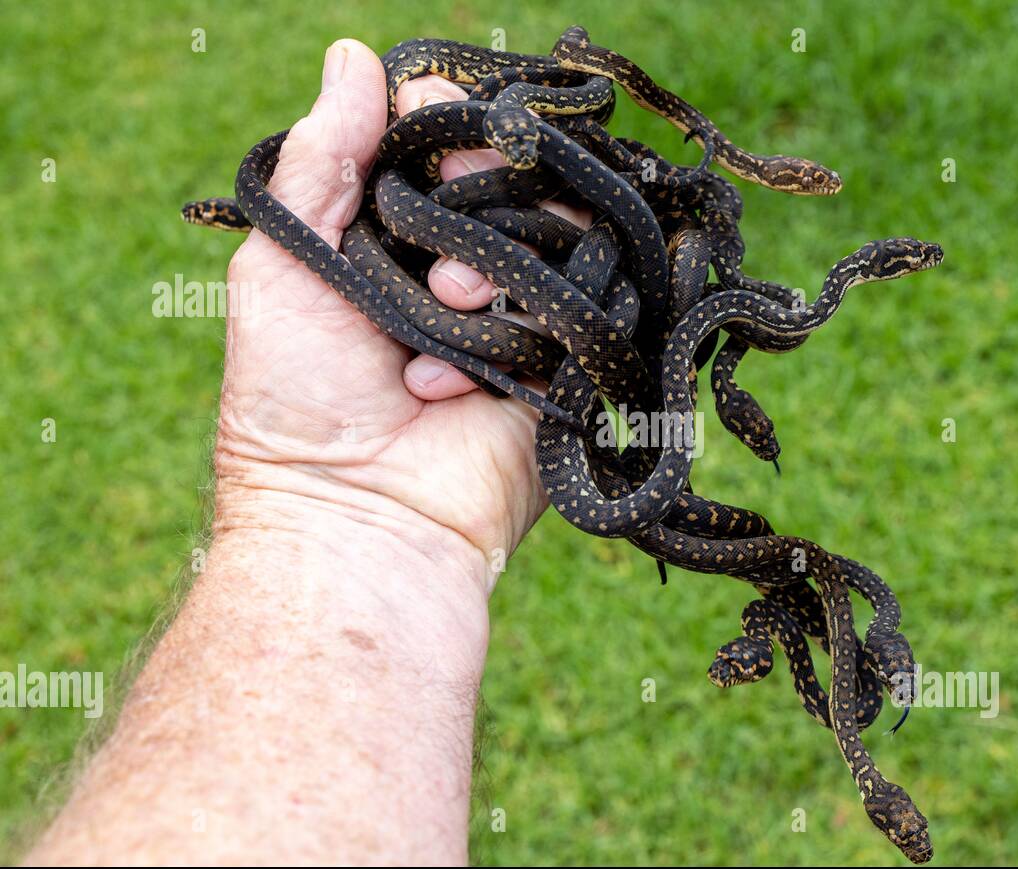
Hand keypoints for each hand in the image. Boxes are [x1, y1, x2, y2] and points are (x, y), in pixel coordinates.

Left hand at [216, 39, 587, 578]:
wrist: (360, 518)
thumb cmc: (297, 398)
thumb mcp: (283, 263)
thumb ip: (324, 158)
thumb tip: (355, 54)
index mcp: (397, 234)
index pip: (443, 136)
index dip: (440, 123)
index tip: (422, 135)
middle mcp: (464, 264)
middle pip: (512, 170)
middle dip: (477, 187)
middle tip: (435, 252)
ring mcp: (520, 311)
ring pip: (557, 225)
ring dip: (497, 259)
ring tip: (452, 310)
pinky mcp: (566, 360)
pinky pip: (586, 298)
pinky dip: (528, 322)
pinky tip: (466, 376)